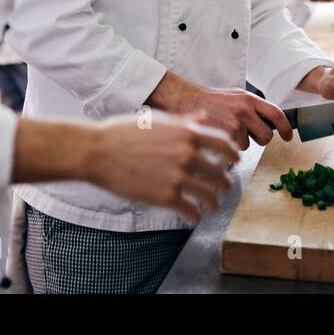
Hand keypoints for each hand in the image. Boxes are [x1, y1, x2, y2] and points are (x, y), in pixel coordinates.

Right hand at [86, 112, 238, 222]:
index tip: (235, 160)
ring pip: (209, 194)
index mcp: (186, 133)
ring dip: (214, 202)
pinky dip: (195, 215)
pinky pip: (191, 209)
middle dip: (225, 182)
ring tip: (213, 206)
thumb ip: (184, 121)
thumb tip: (202, 117)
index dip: (232, 153)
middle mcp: (186, 154)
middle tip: (226, 187)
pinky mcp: (165, 196)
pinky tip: (194, 216)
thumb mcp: (157, 120)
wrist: (98, 151)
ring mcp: (177, 176)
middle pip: (219, 172)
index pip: (223, 144)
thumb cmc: (123, 132)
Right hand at [148, 72, 292, 149]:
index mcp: (249, 98)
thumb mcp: (233, 96)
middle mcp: (245, 109)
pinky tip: (217, 136)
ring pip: (249, 145)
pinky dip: (227, 148)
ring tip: (224, 131)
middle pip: (266, 135)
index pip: (277, 113)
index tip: (287, 136)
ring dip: (239, 143)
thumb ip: (250, 107)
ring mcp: (235, 122)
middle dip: (259, 139)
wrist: (183, 98)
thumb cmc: (207, 100)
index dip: (285, 127)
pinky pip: (234, 150)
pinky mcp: (225, 134)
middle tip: (247, 135)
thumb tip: (267, 122)